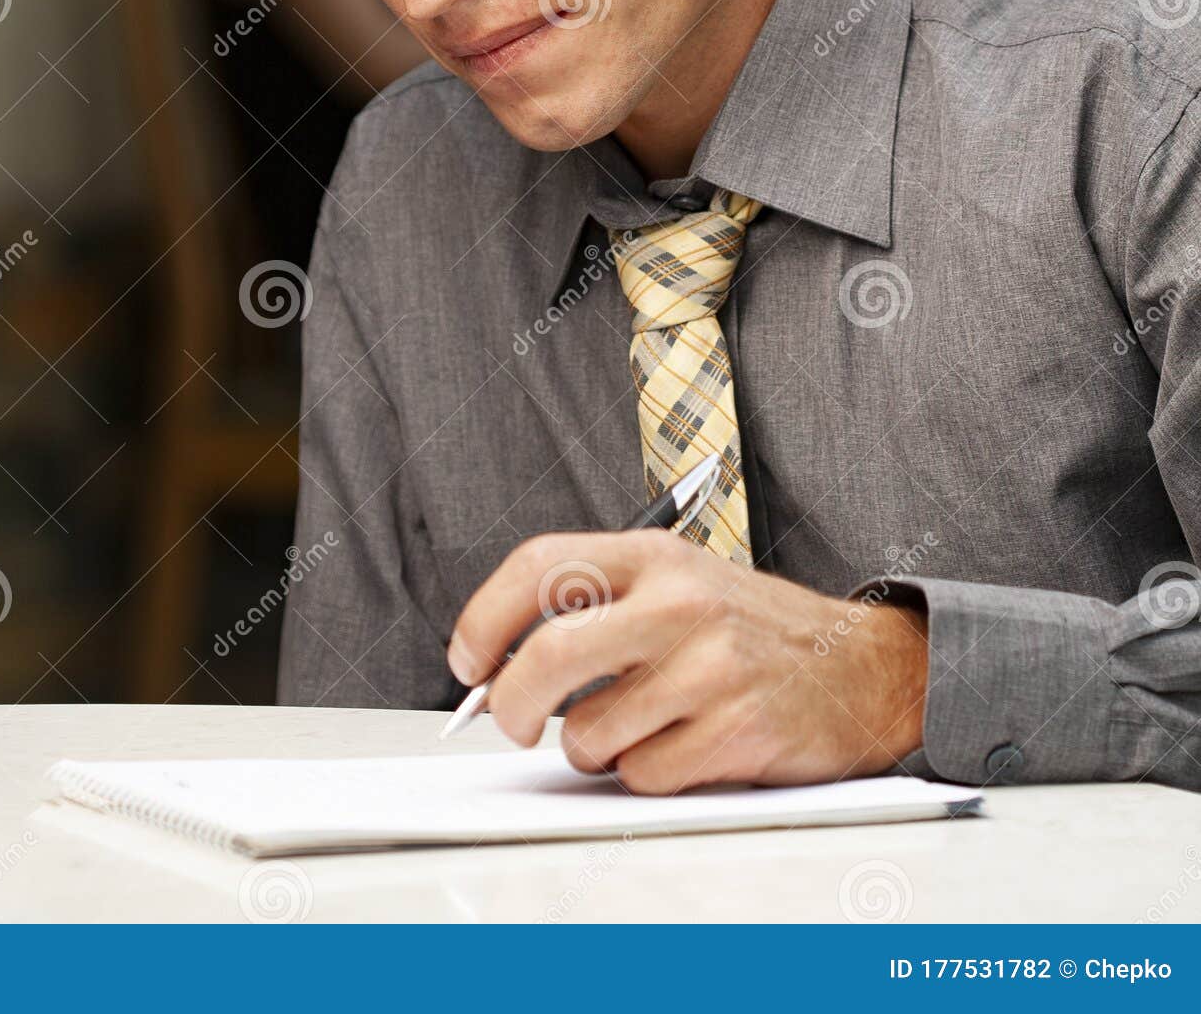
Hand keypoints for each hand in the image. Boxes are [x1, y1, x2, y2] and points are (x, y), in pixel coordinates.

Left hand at [446, 531, 928, 791]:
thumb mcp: (674, 583)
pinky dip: (646, 774)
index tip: (467, 661)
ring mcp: (710, 665)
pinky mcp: (737, 728)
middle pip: (550, 654)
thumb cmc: (749, 629)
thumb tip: (496, 667)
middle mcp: (679, 601)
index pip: (539, 565)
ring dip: (596, 748)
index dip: (484, 617)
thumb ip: (594, 608)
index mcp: (653, 555)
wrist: (863, 666)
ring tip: (638, 727)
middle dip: (511, 701)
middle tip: (511, 722)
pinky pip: (644, 774)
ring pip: (592, 732)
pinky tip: (683, 746)